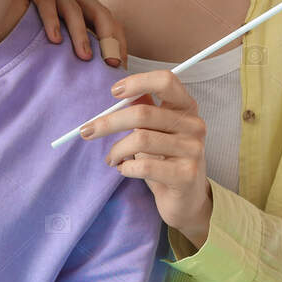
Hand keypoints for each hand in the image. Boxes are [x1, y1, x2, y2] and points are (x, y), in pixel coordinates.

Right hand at [20, 0, 124, 65]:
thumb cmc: (15, 24)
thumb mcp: (48, 36)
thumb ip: (67, 46)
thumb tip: (93, 73)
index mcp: (75, 1)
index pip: (106, 18)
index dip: (116, 40)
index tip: (118, 66)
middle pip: (97, 11)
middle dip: (108, 38)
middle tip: (110, 64)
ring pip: (72, 7)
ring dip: (80, 34)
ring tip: (84, 58)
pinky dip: (52, 20)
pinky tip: (54, 39)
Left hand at [80, 68, 212, 243]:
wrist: (186, 200)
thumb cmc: (166, 161)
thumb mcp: (156, 131)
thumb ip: (144, 110)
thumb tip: (120, 93)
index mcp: (186, 108)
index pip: (166, 81)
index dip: (138, 82)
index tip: (113, 93)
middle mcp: (194, 125)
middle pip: (143, 113)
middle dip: (108, 122)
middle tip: (87, 131)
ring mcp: (193, 150)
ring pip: (140, 140)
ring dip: (116, 150)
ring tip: (111, 158)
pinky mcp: (186, 175)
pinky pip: (145, 166)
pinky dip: (127, 167)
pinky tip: (125, 169)